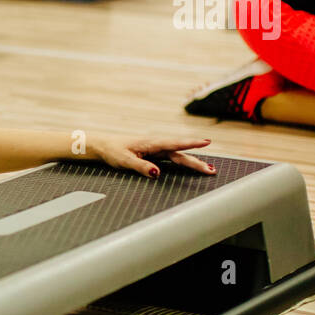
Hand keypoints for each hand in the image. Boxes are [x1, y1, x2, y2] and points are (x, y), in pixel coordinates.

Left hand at [91, 135, 215, 177]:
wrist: (103, 145)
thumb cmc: (113, 151)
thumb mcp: (124, 161)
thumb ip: (141, 166)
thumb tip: (157, 173)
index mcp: (151, 143)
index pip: (174, 144)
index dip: (191, 143)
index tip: (206, 142)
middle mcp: (157, 144)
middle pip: (180, 153)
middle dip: (196, 161)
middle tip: (211, 170)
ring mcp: (157, 149)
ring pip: (178, 155)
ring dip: (193, 162)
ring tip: (208, 169)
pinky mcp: (155, 153)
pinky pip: (172, 157)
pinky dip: (184, 160)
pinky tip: (193, 165)